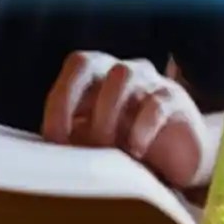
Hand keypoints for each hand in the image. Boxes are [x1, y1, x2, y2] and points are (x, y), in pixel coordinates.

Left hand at [42, 51, 211, 190]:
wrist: (181, 162)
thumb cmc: (130, 150)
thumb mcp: (96, 146)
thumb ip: (72, 141)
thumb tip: (42, 155)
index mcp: (98, 77)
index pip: (73, 69)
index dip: (59, 100)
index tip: (53, 138)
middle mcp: (122, 72)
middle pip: (89, 62)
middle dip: (72, 100)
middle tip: (71, 140)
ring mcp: (151, 82)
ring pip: (122, 75)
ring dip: (106, 114)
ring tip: (106, 147)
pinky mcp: (176, 101)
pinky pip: (155, 104)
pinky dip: (140, 128)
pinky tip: (136, 151)